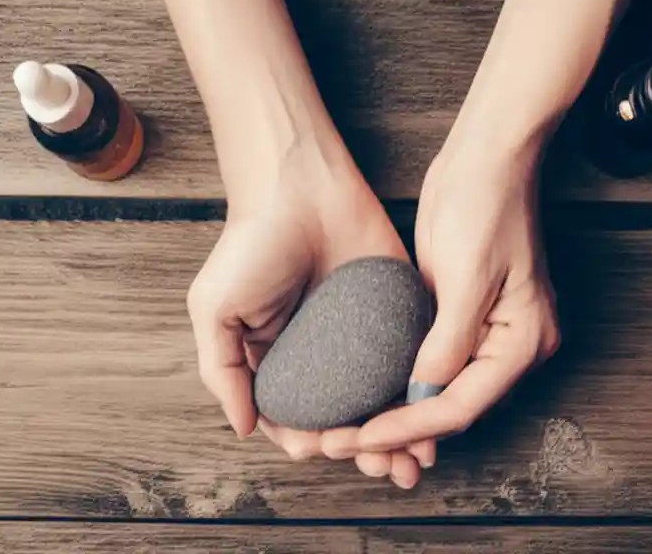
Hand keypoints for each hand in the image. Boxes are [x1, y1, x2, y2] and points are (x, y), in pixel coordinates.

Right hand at [186, 149, 427, 487]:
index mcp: (280, 360)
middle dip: (366, 451)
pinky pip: (416, 358)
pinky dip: (425, 392)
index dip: (312, 442)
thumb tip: (245, 429)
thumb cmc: (250, 242)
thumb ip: (223, 370)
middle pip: (349, 418)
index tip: (325, 449)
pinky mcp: (398, 310)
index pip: (298, 419)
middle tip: (383, 467)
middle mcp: (324, 355)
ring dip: (401, 436)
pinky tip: (436, 416)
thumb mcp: (215, 308)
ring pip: (386, 400)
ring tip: (413, 459)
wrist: (298, 184)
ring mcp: (364, 335)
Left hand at [354, 138, 561, 451]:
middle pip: (452, 407)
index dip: (406, 427)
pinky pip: (435, 361)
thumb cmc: (482, 205)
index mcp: (523, 343)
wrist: (487, 155)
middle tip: (342, 439)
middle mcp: (514, 346)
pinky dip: (404, 379)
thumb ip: (445, 345)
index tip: (359, 437)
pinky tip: (367, 388)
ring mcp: (493, 330)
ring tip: (348, 426)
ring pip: (441, 390)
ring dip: (398, 409)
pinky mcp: (468, 314)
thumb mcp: (464, 278)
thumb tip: (419, 396)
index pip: (459, 407)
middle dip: (398, 427)